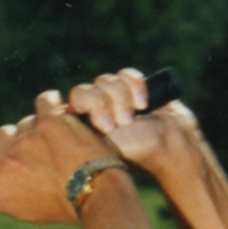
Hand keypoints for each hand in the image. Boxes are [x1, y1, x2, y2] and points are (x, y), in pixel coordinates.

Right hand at [0, 89, 123, 224]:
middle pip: (2, 136)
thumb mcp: (23, 210)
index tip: (1, 159)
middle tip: (44, 157)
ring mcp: (27, 139)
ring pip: (26, 121)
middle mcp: (7, 163)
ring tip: (62, 147)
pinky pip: (45, 102)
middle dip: (21, 143)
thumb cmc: (62, 205)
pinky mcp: (50, 121)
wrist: (100, 194)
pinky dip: (54, 107)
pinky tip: (66, 120)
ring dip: (41, 129)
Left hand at [66, 69, 203, 180]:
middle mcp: (94, 110)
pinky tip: (143, 104)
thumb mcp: (99, 148)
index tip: (103, 127)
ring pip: (105, 80)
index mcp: (81, 125)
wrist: (169, 146)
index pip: (69, 103)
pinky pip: (125, 74)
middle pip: (84, 89)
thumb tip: (58, 119)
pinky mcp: (132, 86)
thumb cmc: (134, 154)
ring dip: (120, 97)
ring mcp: (113, 97)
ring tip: (131, 118)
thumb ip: (76, 135)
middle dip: (101, 103)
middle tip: (114, 124)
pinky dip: (135, 86)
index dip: (86, 106)